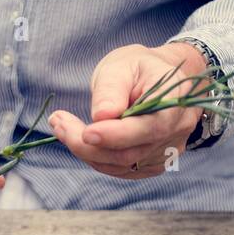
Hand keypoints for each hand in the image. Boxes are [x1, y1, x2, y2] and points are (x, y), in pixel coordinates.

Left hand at [48, 42, 206, 178]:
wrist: (158, 79)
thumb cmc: (139, 68)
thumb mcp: (122, 65)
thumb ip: (112, 90)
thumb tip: (100, 117)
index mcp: (175, 102)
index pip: (148, 128)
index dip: (115, 135)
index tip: (85, 132)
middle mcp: (175, 132)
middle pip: (130, 154)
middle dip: (88, 145)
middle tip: (58, 123)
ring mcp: (166, 152)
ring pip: (121, 165)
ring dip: (86, 152)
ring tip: (61, 126)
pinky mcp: (151, 164)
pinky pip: (120, 169)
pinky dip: (95, 157)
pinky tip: (79, 138)